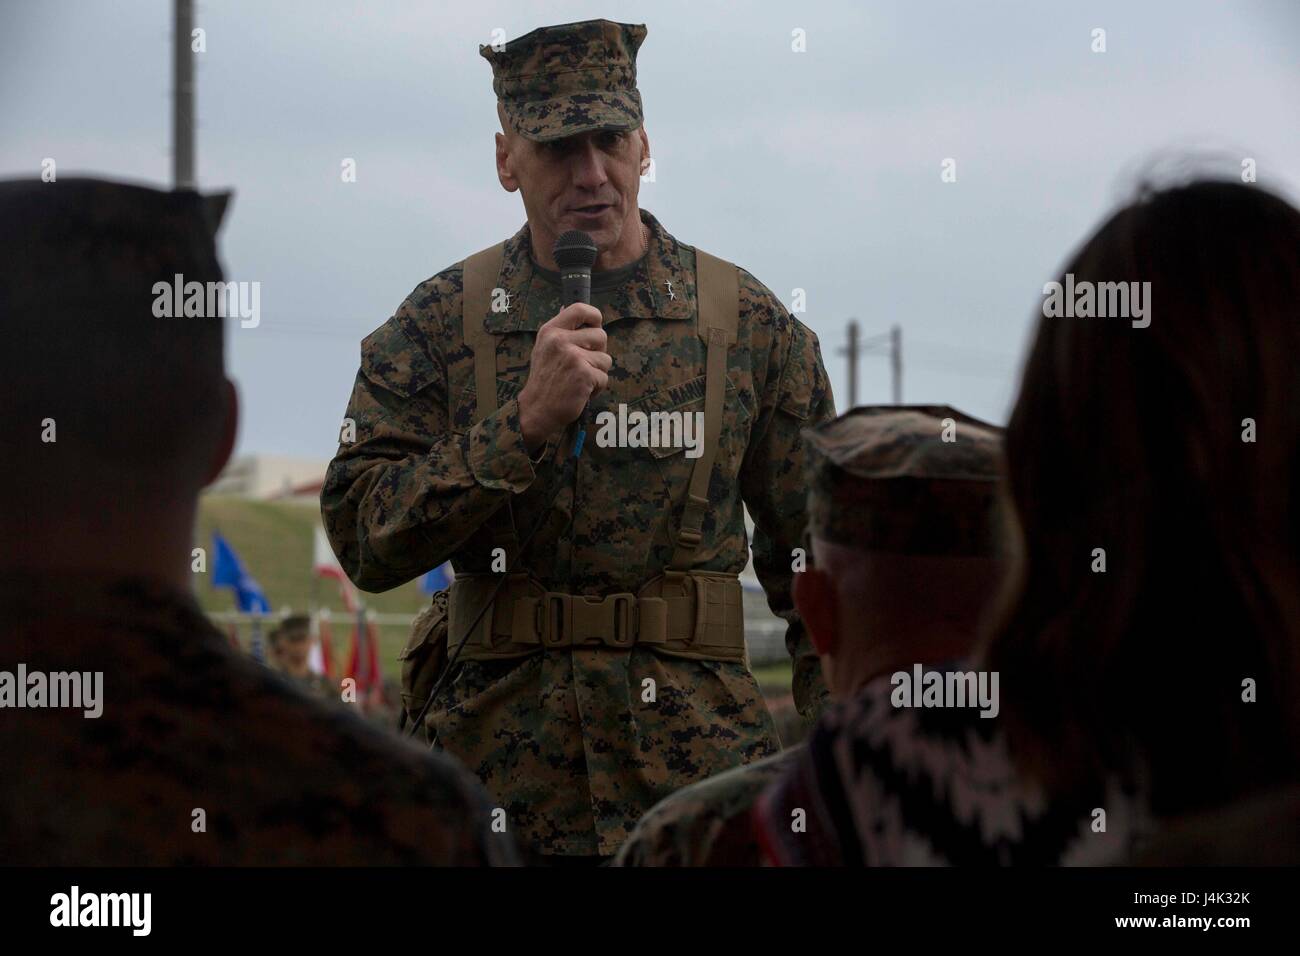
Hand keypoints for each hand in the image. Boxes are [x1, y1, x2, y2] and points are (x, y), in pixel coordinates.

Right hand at [517, 303, 611, 452]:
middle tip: (585, 364)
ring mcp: (573, 357)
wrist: (537, 410)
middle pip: (601, 335)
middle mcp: (561, 340)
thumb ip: (560, 331)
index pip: (580, 309)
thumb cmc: (544, 380)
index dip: (594, 316)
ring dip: (598, 372)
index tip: (596, 326)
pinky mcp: (584, 374)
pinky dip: (597, 388)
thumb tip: (570, 308)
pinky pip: (604, 377)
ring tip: (580, 380)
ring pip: (606, 359)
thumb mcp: (544, 348)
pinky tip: (581, 391)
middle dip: (599, 352)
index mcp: (551, 331)